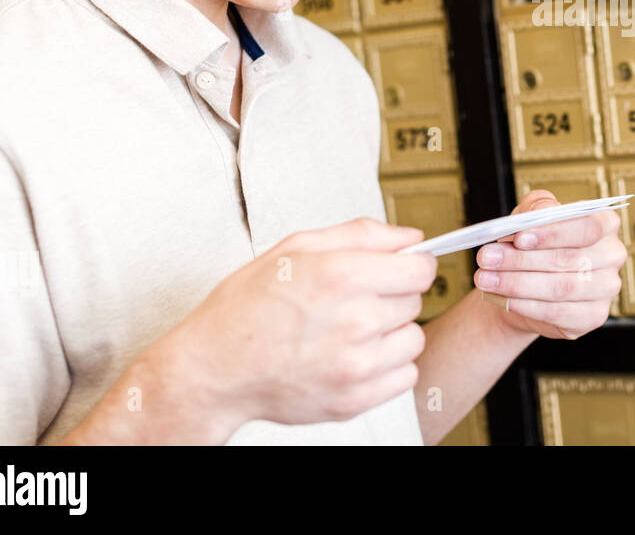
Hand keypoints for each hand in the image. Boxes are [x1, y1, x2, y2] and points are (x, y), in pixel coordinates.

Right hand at [154, 217, 436, 433]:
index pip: (421, 268)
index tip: (400, 268)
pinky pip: (405, 376)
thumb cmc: (246, 308)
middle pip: (415, 301)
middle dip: (393, 295)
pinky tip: (356, 356)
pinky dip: (388, 367)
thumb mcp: (296, 248)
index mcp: (342, 275)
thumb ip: (361, 235)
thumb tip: (411, 237)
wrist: (213, 370)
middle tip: (356, 300)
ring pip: (413, 339)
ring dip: (393, 333)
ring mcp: (355, 364)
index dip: (413, 264)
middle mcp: (354, 320)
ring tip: (355, 330)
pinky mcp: (354, 399)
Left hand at [473, 190, 625, 339]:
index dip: (553, 233)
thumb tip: (537, 215)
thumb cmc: (534, 244)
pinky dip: (527, 306)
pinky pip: (558, 313)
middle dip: (523, 260)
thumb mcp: (532, 216)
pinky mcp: (593, 316)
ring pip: (562, 288)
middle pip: (571, 259)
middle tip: (488, 258)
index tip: (519, 237)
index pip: (587, 227)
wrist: (527, 283)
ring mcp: (606, 289)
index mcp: (605, 224)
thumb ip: (537, 207)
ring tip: (487, 278)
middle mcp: (612, 255)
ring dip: (518, 284)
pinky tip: (505, 299)